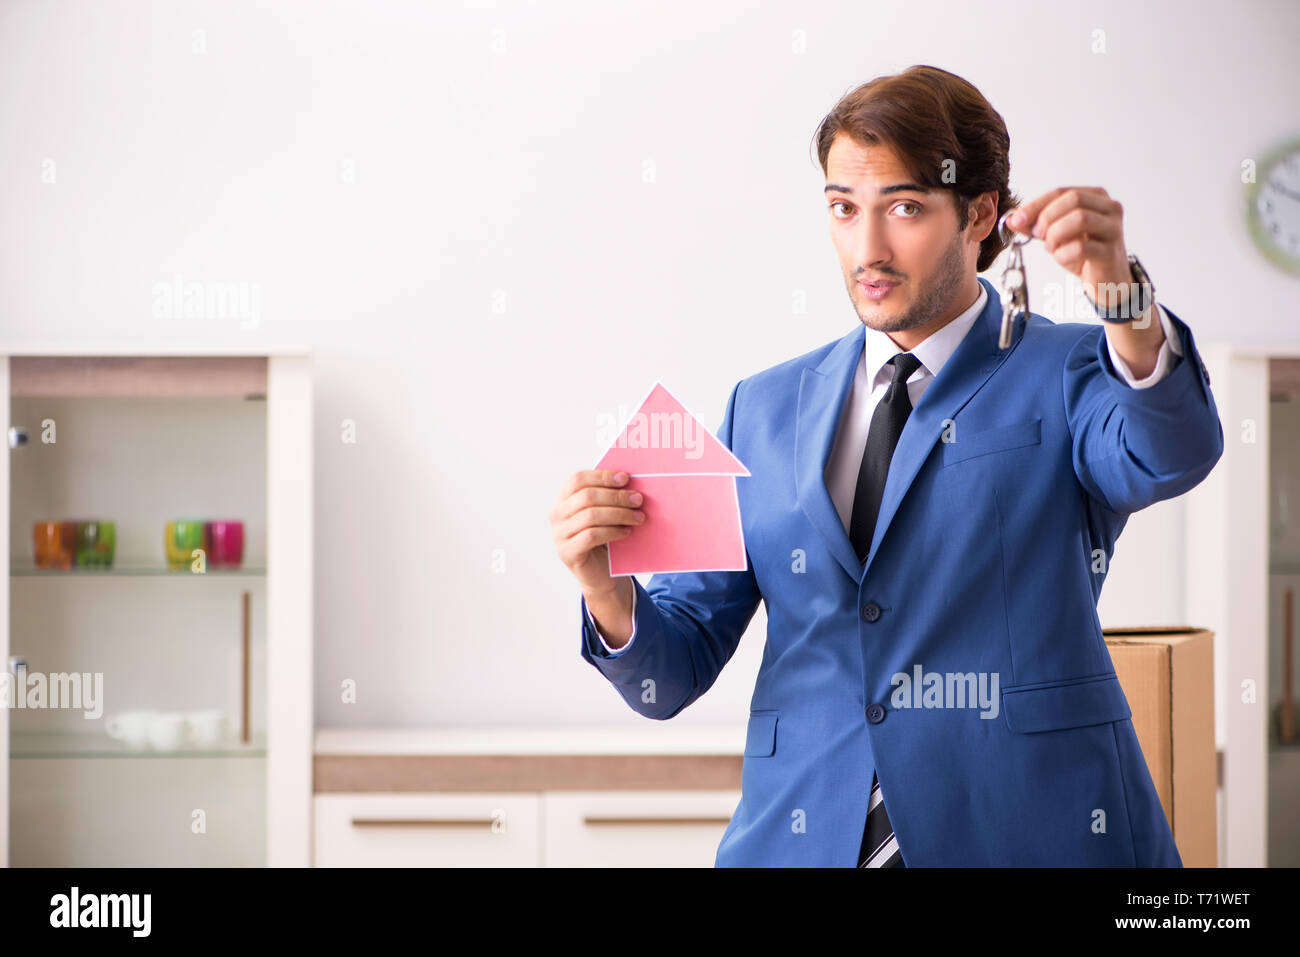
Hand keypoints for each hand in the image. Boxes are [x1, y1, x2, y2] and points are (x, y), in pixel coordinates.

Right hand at [549, 469, 645, 595]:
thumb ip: (609, 497)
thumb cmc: (604, 538)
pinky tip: (626, 532)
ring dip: (619, 514)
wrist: (600, 572)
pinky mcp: (567, 552)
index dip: (602, 476)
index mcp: (563, 499)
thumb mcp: (605, 513)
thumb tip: (629, 481)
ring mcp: (559, 534)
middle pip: (586, 496)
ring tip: (638, 517)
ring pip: (590, 515)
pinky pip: (591, 536)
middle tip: (638, 500)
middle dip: (616, 496)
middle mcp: (556, 514)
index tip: (626, 478)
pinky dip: (612, 531)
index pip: (578, 479)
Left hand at [1003, 186, 1131, 309]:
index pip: (1061, 191)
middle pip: (1073, 199)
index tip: (1017, 220)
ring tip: (1051, 247)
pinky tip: (1062, 258)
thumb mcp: (1056, 234)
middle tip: (1037, 235)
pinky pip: (1081, 247)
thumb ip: (1036, 224)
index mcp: (1096, 196)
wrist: (1105, 280)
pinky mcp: (1110, 252)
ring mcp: (1113, 229)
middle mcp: (1109, 208)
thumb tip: (1011, 218)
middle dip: (1048, 217)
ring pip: (1080, 218)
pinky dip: (1063, 254)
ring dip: (1056, 234)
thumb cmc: (1083, 253)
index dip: (1036, 205)